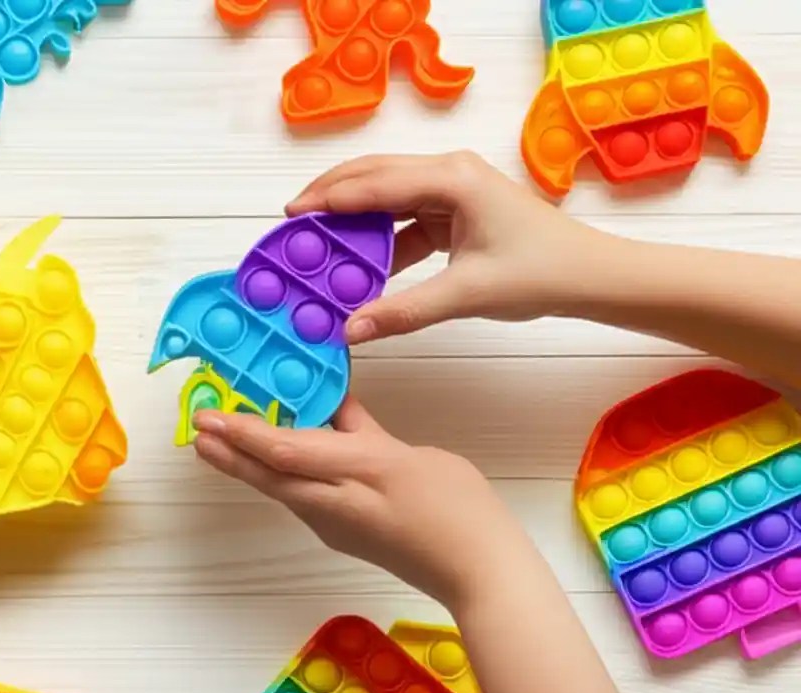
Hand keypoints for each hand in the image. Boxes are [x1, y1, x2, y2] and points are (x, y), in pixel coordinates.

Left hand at [192, 396, 529, 606]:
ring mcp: (337, 523)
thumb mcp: (406, 456)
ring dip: (248, 464)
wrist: (478, 573)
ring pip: (282, 486)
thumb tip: (335, 406)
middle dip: (229, 453)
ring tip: (220, 444)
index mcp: (349, 475)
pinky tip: (277, 461)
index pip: (283, 450)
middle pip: (269, 475)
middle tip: (195, 432)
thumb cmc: (453, 510)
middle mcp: (331, 505)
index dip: (243, 433)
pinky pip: (304, 495)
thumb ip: (365, 432)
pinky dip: (280, 474)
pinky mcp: (349, 531)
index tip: (208, 419)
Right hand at [287, 152, 616, 343]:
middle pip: (373, 176)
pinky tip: (358, 262)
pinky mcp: (455, 209)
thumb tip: (351, 329)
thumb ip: (402, 311)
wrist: (591, 276)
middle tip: (292, 223)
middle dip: (331, 198)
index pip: (374, 183)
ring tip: (317, 243)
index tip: (291, 217)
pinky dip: (379, 237)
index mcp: (452, 179)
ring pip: (386, 195)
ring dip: (352, 219)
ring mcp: (452, 188)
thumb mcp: (466, 295)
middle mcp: (449, 172)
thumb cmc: (542, 273)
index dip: (328, 200)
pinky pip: (404, 216)